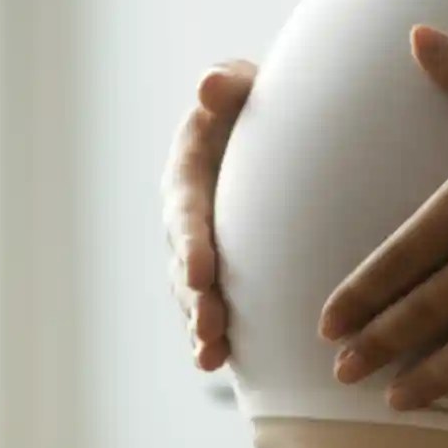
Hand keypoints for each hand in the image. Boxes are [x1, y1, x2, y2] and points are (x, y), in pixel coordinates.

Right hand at [161, 60, 257, 370]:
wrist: (264, 130)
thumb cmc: (254, 102)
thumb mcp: (243, 84)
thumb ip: (229, 84)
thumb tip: (209, 85)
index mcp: (187, 173)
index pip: (186, 211)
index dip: (191, 242)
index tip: (201, 270)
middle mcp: (184, 217)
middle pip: (183, 263)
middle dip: (194, 297)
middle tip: (210, 326)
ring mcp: (197, 249)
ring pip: (191, 294)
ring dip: (199, 325)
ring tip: (210, 354)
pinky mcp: (217, 272)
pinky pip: (209, 306)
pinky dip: (210, 335)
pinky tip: (217, 363)